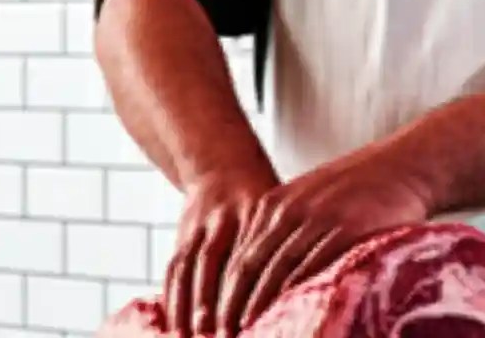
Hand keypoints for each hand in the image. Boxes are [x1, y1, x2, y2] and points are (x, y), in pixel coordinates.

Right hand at [164, 166, 278, 337]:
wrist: (223, 163)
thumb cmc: (267, 195)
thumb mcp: (286, 205)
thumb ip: (295, 239)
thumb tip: (311, 285)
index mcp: (258, 209)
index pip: (253, 253)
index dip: (252, 288)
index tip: (254, 321)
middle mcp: (226, 216)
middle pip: (217, 260)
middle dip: (216, 301)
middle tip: (220, 335)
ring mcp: (201, 223)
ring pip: (191, 265)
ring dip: (189, 304)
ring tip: (192, 336)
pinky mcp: (184, 232)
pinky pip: (175, 265)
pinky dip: (172, 295)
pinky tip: (175, 321)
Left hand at [217, 149, 436, 333]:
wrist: (404, 165)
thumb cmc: (359, 187)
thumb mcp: (309, 198)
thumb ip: (284, 229)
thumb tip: (262, 273)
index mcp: (273, 204)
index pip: (239, 258)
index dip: (225, 295)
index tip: (217, 323)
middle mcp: (290, 210)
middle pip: (251, 269)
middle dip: (235, 308)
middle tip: (225, 336)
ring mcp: (318, 219)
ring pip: (279, 273)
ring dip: (262, 309)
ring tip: (253, 335)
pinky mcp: (347, 229)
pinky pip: (316, 268)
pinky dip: (300, 296)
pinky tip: (294, 317)